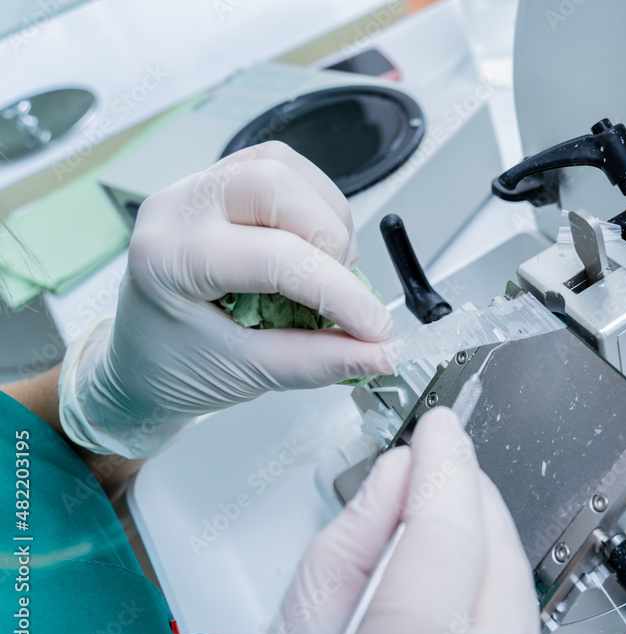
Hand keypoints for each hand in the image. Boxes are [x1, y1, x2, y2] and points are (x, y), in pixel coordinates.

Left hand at [59, 142, 392, 457]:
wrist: (141, 359)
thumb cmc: (176, 366)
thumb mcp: (248, 373)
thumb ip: (319, 361)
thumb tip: (382, 353)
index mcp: (169, 259)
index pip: (274, 258)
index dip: (338, 292)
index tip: (374, 329)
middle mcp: (178, 208)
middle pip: (275, 183)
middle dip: (329, 238)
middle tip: (343, 290)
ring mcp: (197, 186)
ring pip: (283, 166)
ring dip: (325, 217)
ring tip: (327, 268)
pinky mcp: (220, 181)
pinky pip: (281, 166)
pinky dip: (314, 203)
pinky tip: (313, 245)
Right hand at [246, 408, 539, 633]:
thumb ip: (344, 553)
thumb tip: (395, 480)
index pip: (446, 538)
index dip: (444, 469)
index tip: (438, 429)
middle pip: (499, 561)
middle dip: (471, 495)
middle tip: (438, 460)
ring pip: (518, 594)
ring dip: (484, 538)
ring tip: (442, 508)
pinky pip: (515, 630)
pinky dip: (490, 586)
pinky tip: (458, 572)